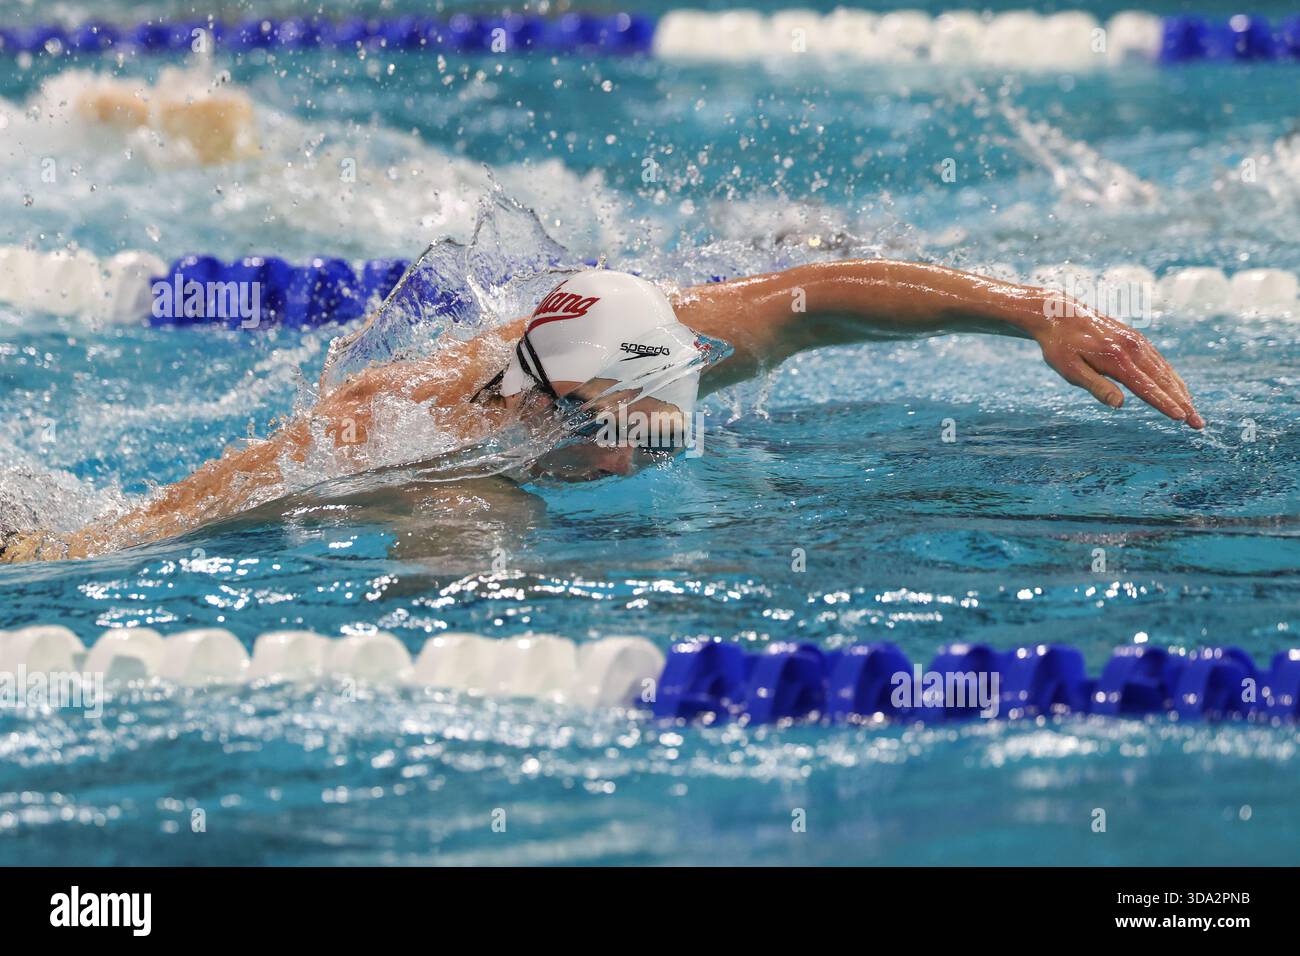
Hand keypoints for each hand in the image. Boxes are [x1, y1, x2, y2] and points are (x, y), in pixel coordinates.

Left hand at [1032, 298, 1203, 428]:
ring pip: (1165, 370)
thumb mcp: (1070, 370)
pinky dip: (1172, 377)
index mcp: (1117, 358)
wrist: (1059, 314)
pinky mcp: (1136, 339)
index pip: (1146, 387)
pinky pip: (1159, 361)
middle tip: (1198, 424)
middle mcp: (1133, 348)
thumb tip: (1120, 404)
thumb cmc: (1060, 347)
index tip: (1182, 418)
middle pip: (1163, 380)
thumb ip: (1096, 386)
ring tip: (1193, 411)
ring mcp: (1137, 342)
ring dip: (1181, 392)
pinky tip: (1178, 389)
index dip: (1165, 404)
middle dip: (1183, 403)